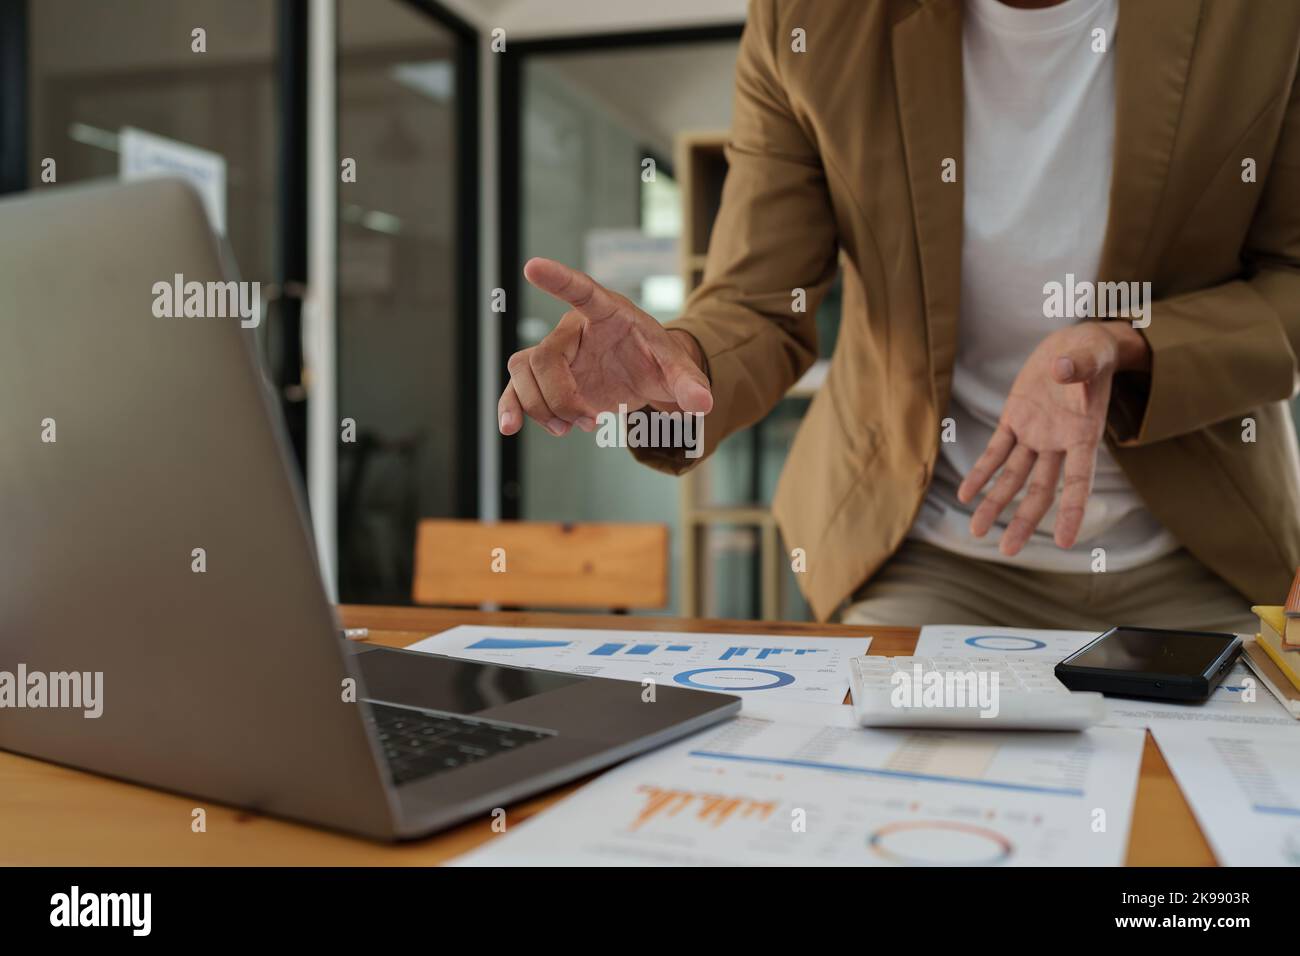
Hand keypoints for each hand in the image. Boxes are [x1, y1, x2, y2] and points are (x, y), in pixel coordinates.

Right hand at [498, 258, 712, 436]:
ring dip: (541, 407)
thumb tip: (703, 402)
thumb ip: (688, 381)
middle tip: (592, 421)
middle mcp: (573, 330)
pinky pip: (516, 389)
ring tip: (569, 428)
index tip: (532, 266)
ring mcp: (556, 356)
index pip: (580, 290)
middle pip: (544, 357)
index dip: (558, 279)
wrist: (644, 375)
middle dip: (562, 397)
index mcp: (605, 313)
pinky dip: (511, 407)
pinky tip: (510, 427)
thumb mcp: (677, 368)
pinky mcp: (546, 381)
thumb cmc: (656, 359)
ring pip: (524, 373)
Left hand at [957, 322, 1148, 555]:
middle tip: (1008, 551)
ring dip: (995, 502)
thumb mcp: (1090, 355)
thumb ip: (1078, 368)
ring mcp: (1036, 434)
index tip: (1063, 541)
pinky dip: (981, 471)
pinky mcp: (1016, 421)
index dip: (1071, 511)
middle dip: (1023, 520)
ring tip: (975, 531)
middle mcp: (1059, 442)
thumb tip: (1062, 372)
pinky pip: (996, 451)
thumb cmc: (1092, 352)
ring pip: (1014, 476)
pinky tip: (964, 494)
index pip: (1079, 480)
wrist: (1076, 345)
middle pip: (1041, 490)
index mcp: (1084, 434)